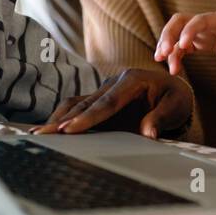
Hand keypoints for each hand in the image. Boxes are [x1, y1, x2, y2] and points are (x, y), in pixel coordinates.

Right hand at [31, 67, 192, 137]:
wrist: (172, 92)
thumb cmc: (175, 98)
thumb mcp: (176, 105)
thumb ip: (161, 118)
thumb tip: (147, 133)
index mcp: (132, 80)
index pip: (107, 102)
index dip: (88, 117)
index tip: (70, 130)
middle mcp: (114, 82)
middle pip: (85, 103)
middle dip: (64, 120)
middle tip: (44, 134)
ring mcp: (104, 90)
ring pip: (76, 103)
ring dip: (58, 118)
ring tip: (39, 134)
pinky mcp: (99, 100)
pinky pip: (77, 107)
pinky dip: (62, 118)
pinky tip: (50, 130)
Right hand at [155, 0, 215, 75]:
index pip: (199, 20)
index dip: (188, 31)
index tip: (181, 45)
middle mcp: (206, 23)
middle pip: (179, 21)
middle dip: (168, 35)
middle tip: (163, 53)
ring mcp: (201, 31)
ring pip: (177, 33)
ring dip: (168, 46)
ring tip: (164, 63)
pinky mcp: (200, 41)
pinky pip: (182, 46)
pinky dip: (175, 55)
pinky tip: (173, 68)